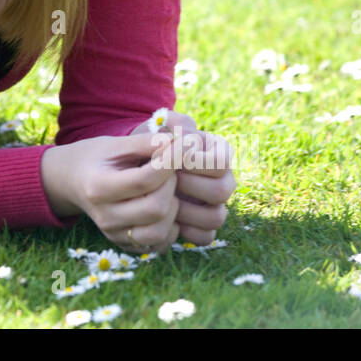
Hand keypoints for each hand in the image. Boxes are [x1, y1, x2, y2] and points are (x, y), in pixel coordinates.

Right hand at [41, 134, 180, 252]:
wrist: (72, 181)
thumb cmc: (96, 158)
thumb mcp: (115, 144)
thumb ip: (145, 143)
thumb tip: (177, 144)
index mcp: (99, 187)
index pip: (144, 180)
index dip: (170, 162)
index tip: (184, 146)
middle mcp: (105, 216)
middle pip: (155, 209)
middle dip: (171, 186)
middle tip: (170, 170)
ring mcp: (114, 234)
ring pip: (160, 231)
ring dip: (173, 208)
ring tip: (166, 189)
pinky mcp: (125, 245)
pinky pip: (159, 244)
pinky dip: (169, 226)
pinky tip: (165, 206)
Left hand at [130, 111, 236, 245]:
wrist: (137, 167)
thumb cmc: (151, 145)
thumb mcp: (158, 128)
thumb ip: (171, 123)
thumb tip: (176, 127)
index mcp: (218, 153)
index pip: (221, 161)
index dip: (196, 162)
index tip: (172, 159)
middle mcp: (223, 180)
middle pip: (222, 191)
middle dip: (189, 185)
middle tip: (165, 180)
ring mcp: (214, 205)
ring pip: (216, 217)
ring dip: (187, 210)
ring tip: (163, 199)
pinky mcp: (202, 226)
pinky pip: (205, 237)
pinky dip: (186, 232)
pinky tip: (166, 219)